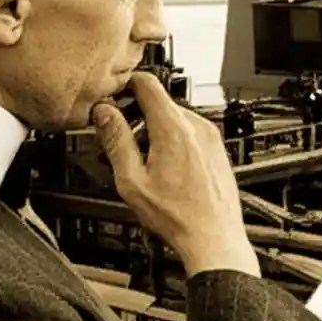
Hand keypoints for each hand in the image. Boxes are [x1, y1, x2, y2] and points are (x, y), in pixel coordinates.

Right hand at [92, 72, 259, 277]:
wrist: (214, 237)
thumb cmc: (177, 216)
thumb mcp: (132, 180)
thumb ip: (116, 141)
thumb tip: (104, 114)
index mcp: (174, 128)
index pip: (147, 83)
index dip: (125, 85)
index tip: (112, 95)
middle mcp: (197, 126)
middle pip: (160, 101)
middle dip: (137, 115)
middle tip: (121, 138)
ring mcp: (211, 137)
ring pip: (176, 117)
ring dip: (155, 129)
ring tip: (144, 161)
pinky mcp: (217, 149)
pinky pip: (191, 132)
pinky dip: (174, 140)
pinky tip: (167, 168)